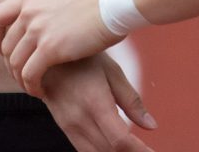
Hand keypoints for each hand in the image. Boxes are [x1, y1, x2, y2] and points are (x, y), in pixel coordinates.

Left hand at [0, 0, 117, 96]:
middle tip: (25, 77)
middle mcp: (30, 11)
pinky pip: (29, 75)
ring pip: (15, 63)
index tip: (3, 51)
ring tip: (34, 87)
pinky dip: (32, 87)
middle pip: (5, 46)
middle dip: (11, 66)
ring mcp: (38, 29)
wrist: (113, 4)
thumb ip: (44, 10)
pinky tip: (42, 92)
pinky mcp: (50, 48)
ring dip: (21, 80)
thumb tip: (39, 25)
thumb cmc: (95, 4)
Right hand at [41, 54, 157, 151]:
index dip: (139, 151)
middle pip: (110, 151)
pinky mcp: (64, 128)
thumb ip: (131, 100)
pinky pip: (85, 150)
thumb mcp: (112, 71)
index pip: (120, 140)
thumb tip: (152, 126)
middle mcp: (80, 119)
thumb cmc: (84, 59)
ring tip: (133, 149)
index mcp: (95, 102)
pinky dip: (101, 151)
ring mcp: (69, 126)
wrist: (47, 56)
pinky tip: (114, 146)